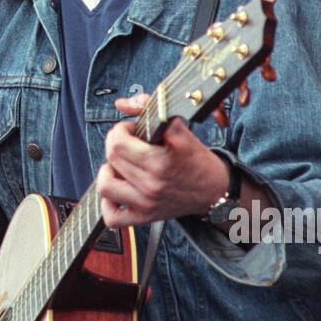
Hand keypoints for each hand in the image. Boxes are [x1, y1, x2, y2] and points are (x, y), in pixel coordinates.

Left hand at [97, 93, 228, 227]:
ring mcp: (146, 203)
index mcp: (159, 162)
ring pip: (106, 186)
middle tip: (129, 143)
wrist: (214, 190)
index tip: (132, 130)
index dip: (121, 130)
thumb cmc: (197, 161)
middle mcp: (150, 185)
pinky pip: (112, 217)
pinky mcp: (144, 217)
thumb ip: (152, 109)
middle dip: (116, 144)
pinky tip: (119, 189)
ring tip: (121, 166)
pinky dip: (108, 203)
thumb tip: (124, 102)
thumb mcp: (181, 130)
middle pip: (111, 159)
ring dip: (108, 171)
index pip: (117, 143)